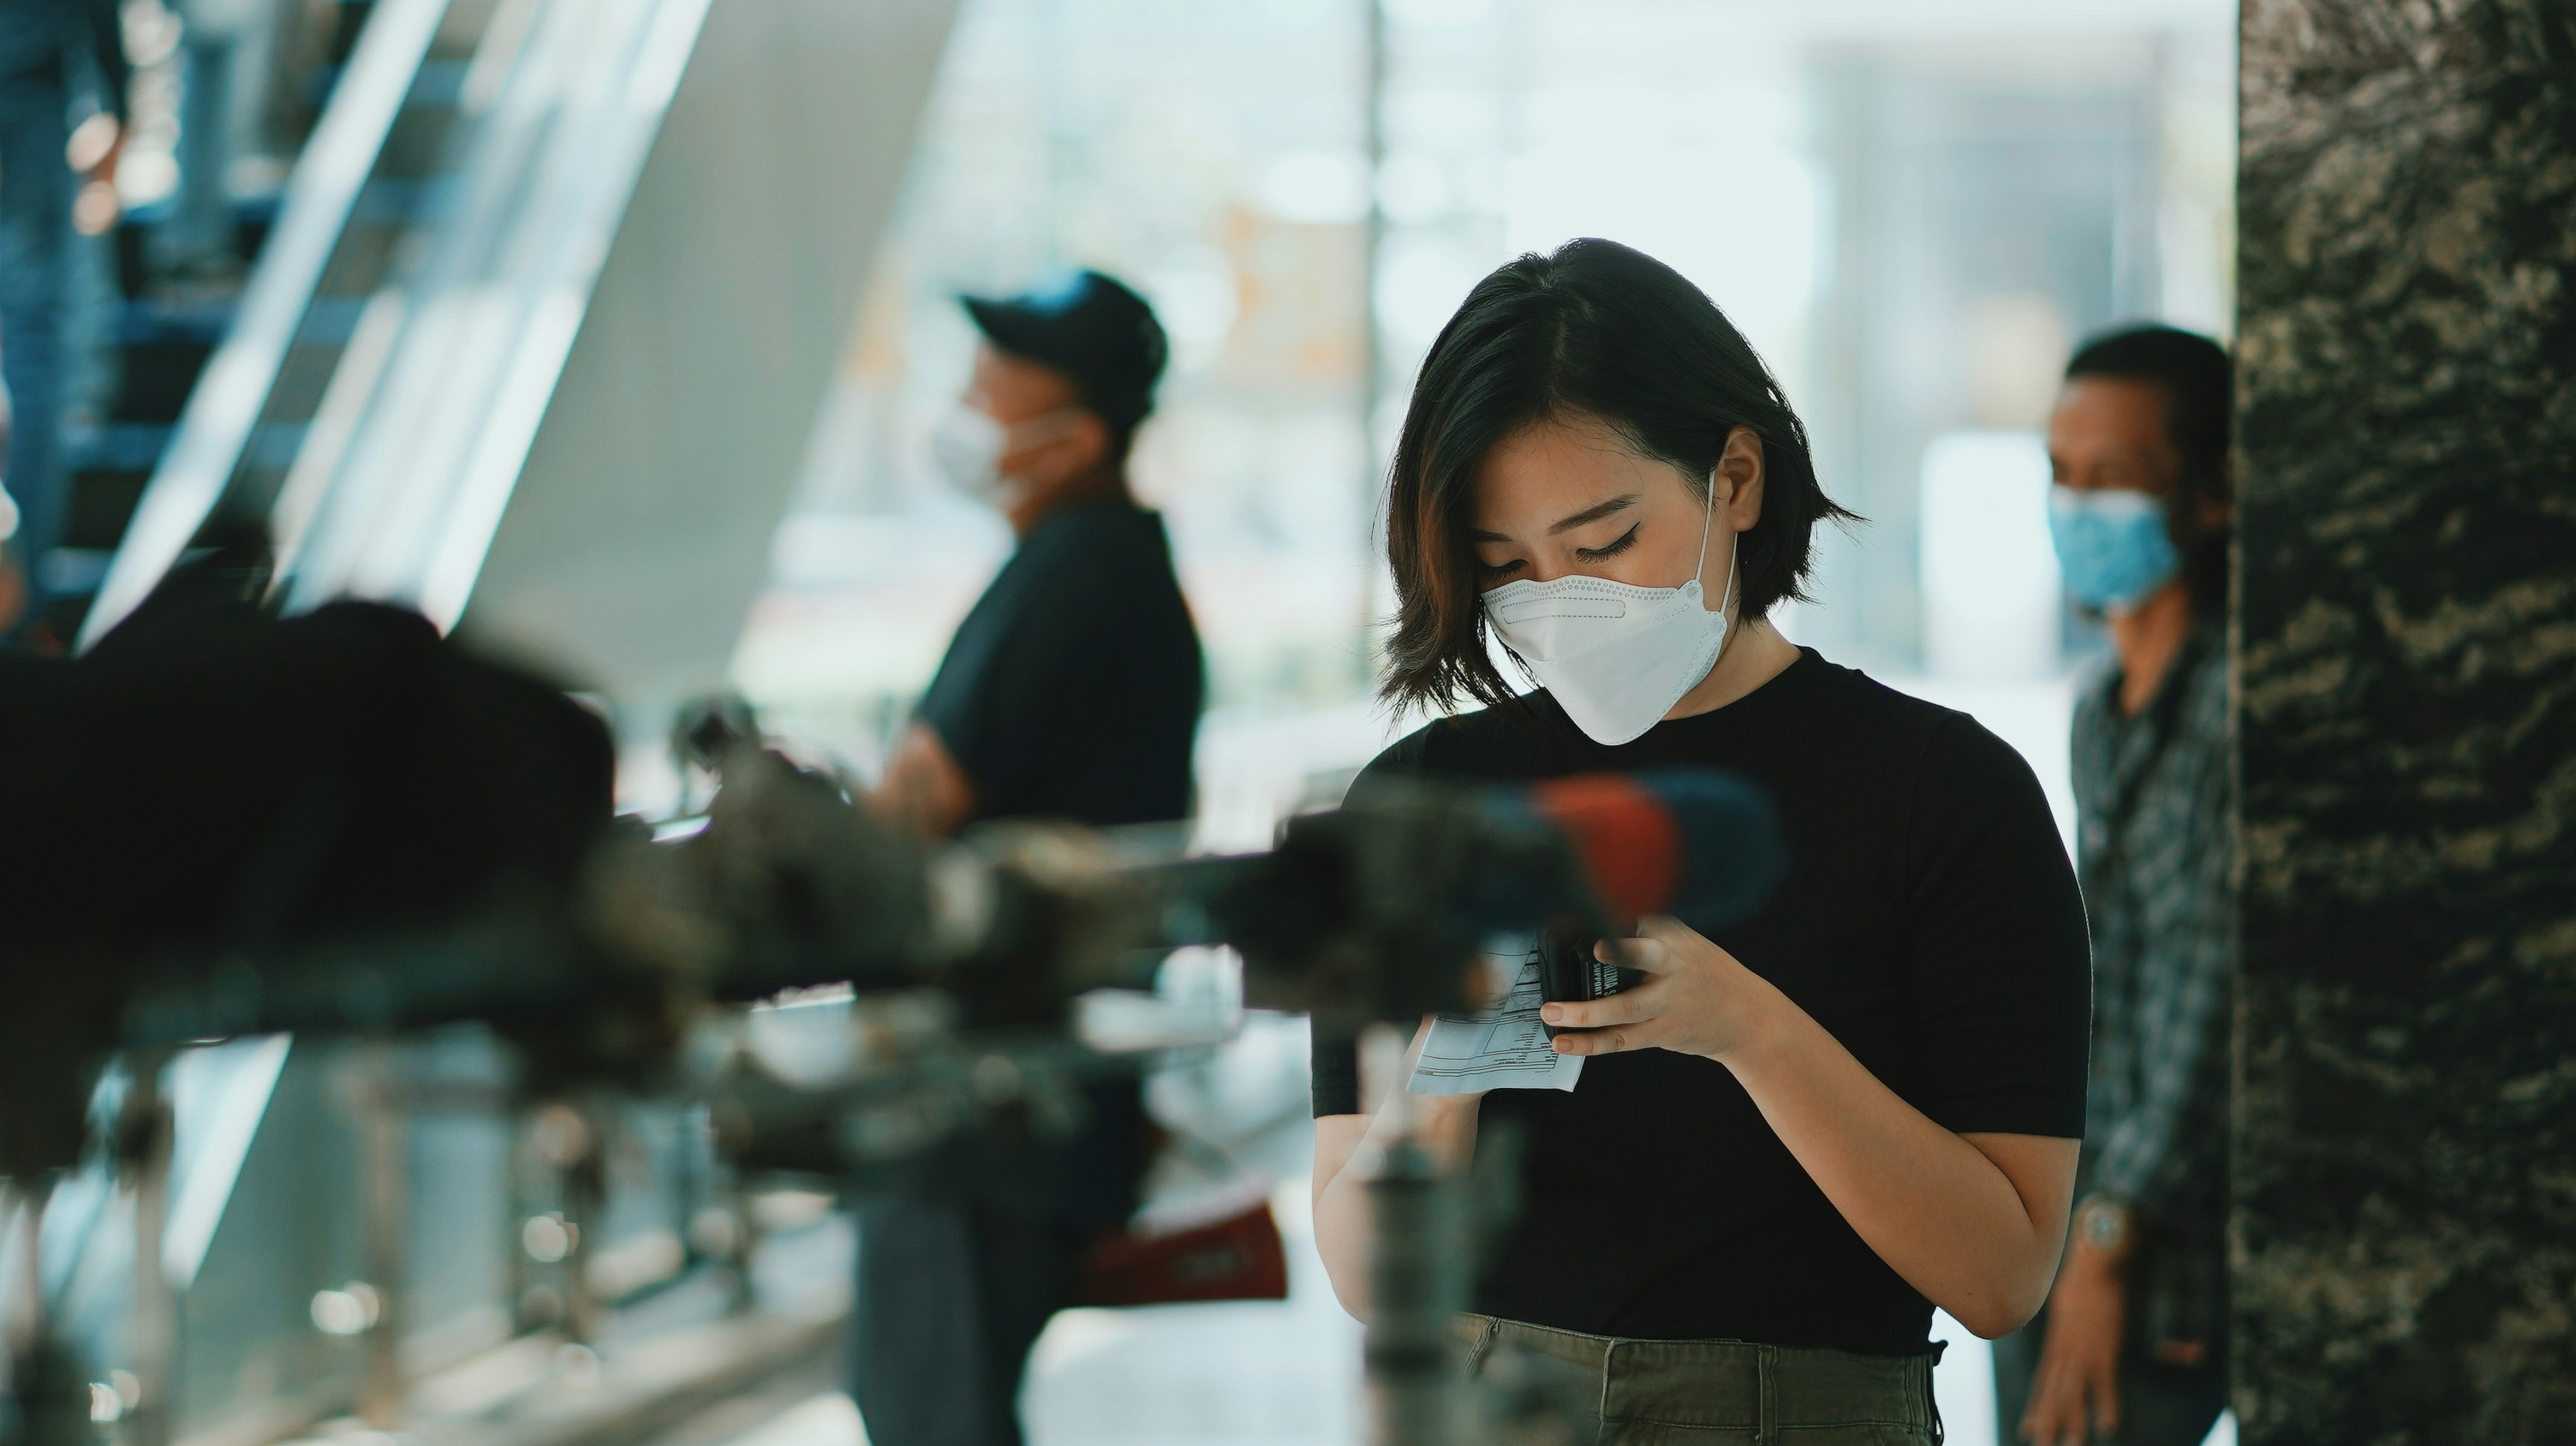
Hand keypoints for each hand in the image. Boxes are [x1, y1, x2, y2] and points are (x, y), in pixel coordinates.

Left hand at [1537, 915, 1778, 1063]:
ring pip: (1625, 1008)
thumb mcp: (1684, 942)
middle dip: (1620, 952)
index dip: (1612, 912)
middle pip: (1645, 958)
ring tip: (1550, 1014)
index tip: (1581, 907)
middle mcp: (1674, 966)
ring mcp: (1669, 1002)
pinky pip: (1622, 1039)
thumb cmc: (1703, 973)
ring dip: (1585, 1013)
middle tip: (1592, 950)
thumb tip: (1587, 924)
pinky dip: (1591, 1043)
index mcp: (1674, 937)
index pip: (1640, 919)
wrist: (1750, 1018)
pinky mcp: (1663, 1031)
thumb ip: (1646, 933)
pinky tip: (1564, 1043)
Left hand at [2022, 1250, 2123, 1444]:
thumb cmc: (2084, 1281)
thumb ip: (2065, 1327)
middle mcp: (2065, 1352)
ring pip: (2073, 1394)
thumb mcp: (2066, 1306)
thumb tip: (2065, 1333)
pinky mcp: (2105, 1349)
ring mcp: (2083, 1353)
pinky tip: (2108, 1425)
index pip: (2043, 1382)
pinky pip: (2105, 1383)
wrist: (2094, 1264)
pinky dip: (2106, 1405)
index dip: (2036, 1407)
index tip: (2028, 1429)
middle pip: (2053, 1394)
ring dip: (2072, 1422)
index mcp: (2057, 1343)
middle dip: (2047, 1422)